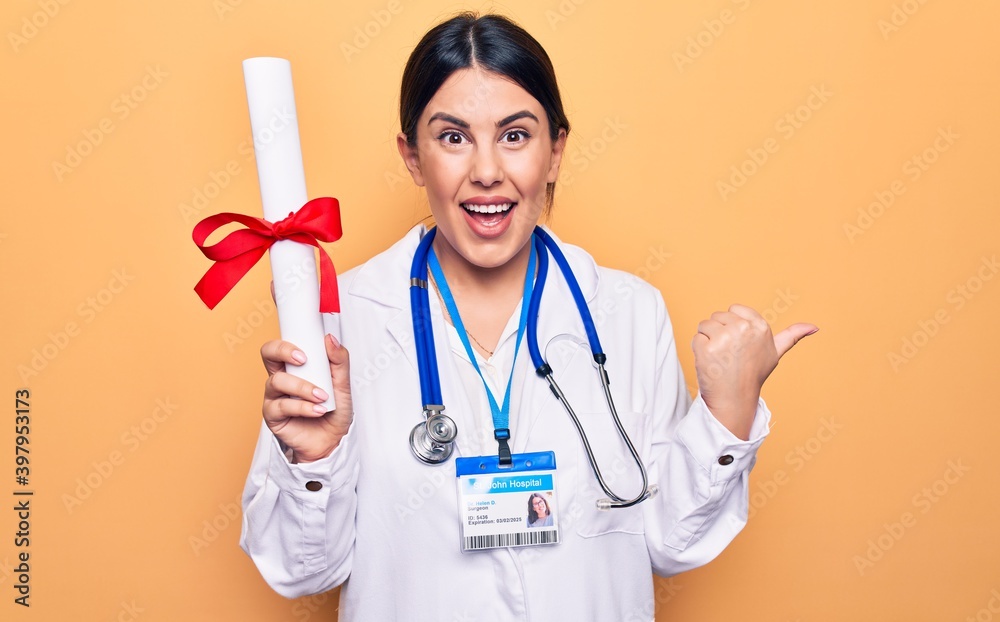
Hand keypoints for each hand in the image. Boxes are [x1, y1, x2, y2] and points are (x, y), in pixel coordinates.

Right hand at [260, 334, 353, 462]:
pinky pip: (282, 406)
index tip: (306, 350)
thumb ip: (339, 361)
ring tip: (322, 397)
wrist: (333, 441)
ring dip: (302, 387)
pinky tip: (318, 410)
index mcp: (294, 367)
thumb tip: (330, 338)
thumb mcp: (342, 384)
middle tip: (304, 360)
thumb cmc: (335, 410)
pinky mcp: (273, 416)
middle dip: (283, 352)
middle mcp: (280, 378)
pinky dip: (303, 407)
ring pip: (277, 381)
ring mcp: (274, 397)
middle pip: (267, 354)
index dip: (286, 342)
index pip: (281, 345)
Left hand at [691, 304, 816, 439]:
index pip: (734, 309)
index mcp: (760, 326)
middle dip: (719, 333)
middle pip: (718, 316)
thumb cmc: (753, 374)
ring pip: (705, 325)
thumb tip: (814, 327)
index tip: (739, 344)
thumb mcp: (775, 352)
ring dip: (707, 340)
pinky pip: (696, 337)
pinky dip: (698, 349)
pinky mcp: (707, 347)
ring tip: (720, 358)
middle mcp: (744, 329)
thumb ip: (792, 336)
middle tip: (729, 354)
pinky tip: (711, 363)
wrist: (735, 398)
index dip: (732, 325)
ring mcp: (724, 338)